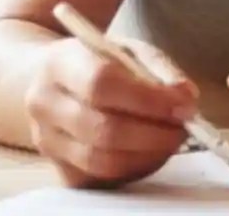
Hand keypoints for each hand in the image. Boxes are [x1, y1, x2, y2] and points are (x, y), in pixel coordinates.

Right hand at [25, 37, 197, 187]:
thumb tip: (185, 97)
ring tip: (172, 138)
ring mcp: (46, 140)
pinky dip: (135, 167)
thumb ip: (158, 69)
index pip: (102, 84)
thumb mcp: (128, 50)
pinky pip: (101, 178)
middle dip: (154, 133)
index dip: (147, 99)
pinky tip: (151, 150)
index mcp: (59, 63)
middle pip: (102, 129)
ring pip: (102, 161)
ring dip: (148, 154)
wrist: (52, 81)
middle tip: (184, 127)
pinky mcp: (58, 168)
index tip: (183, 105)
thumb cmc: (99, 62)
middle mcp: (43, 103)